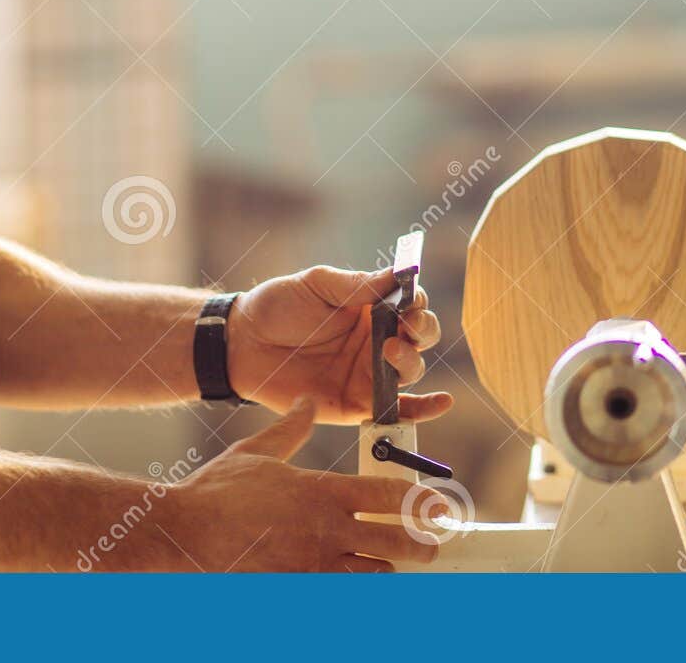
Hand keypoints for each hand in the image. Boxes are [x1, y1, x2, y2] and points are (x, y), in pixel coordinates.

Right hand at [167, 397, 442, 570]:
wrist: (184, 533)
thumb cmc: (218, 491)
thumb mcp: (257, 451)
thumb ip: (291, 429)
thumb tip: (307, 401)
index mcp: (322, 491)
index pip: (389, 494)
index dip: (421, 500)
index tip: (437, 505)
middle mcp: (326, 530)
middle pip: (396, 541)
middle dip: (422, 544)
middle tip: (432, 546)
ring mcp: (313, 566)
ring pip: (374, 574)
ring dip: (387, 570)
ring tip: (393, 565)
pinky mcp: (298, 590)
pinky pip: (342, 596)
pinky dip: (355, 592)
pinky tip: (358, 587)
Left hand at [226, 265, 452, 424]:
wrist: (242, 344)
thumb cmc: (278, 306)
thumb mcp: (317, 285)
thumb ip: (357, 284)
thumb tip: (399, 274)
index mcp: (372, 308)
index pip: (412, 304)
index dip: (417, 302)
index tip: (409, 299)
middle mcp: (377, 341)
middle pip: (420, 338)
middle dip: (422, 330)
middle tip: (406, 326)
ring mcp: (369, 374)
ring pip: (411, 370)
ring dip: (411, 360)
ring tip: (389, 351)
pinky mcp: (357, 405)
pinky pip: (398, 410)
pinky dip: (423, 410)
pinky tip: (443, 402)